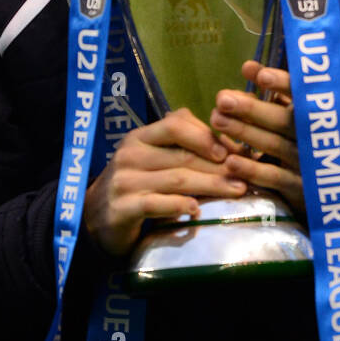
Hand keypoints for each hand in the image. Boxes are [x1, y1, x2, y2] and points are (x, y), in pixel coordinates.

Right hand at [82, 108, 247, 258]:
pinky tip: (196, 209)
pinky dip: (179, 206)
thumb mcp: (152, 158)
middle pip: (183, 155)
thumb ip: (181, 146)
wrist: (94, 217)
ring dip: (211, 185)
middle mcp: (130, 154)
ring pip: (177, 179)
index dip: (207, 135)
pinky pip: (156, 204)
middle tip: (245, 174)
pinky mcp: (122, 208)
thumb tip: (228, 141)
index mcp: (140, 137)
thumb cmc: (134, 185)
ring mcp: (125, 181)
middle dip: (219, 165)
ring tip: (236, 191)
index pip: (176, 123)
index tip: (233, 151)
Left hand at [210, 60, 305, 221]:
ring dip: (245, 133)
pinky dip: (253, 169)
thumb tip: (247, 67)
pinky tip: (230, 161)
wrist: (335, 183)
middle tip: (222, 100)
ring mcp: (309, 162)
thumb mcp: (296, 111)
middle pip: (283, 120)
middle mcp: (315, 134)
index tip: (260, 76)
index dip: (283, 83)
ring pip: (274, 145)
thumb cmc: (308, 137)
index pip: (302, 93)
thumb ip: (273, 90)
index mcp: (316, 111)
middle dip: (252, 109)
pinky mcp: (301, 188)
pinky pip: (275, 177)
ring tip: (217, 120)